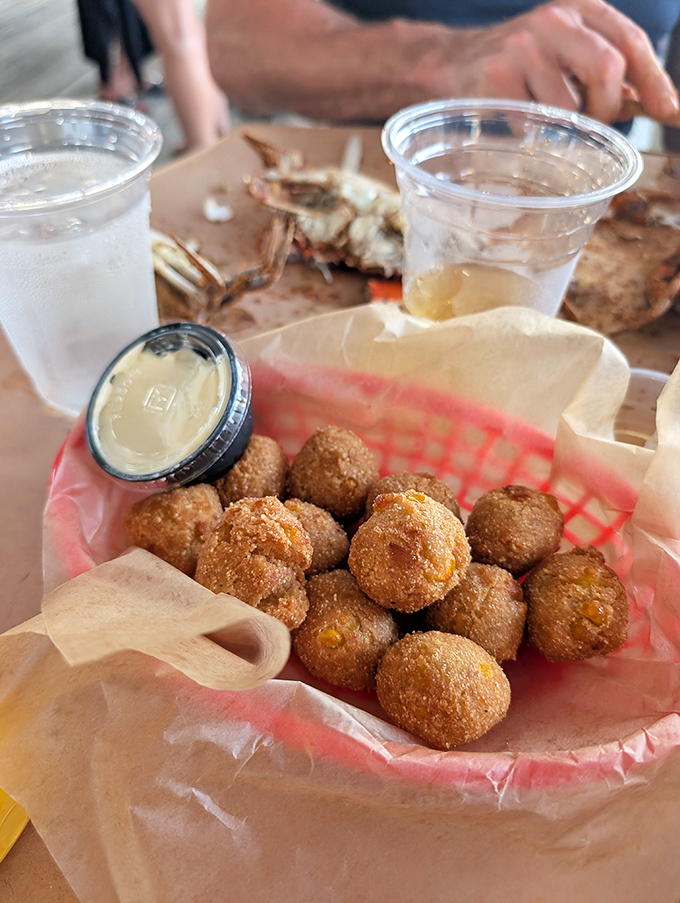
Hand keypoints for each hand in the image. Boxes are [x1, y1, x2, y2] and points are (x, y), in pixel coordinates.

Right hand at [445, 0, 677, 122]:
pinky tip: (516, 118)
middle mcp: (555, 20)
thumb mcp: (567, 55)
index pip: (630, 42)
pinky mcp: (497, 75)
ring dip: (564, 127)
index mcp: (581, 9)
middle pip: (609, 66)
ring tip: (545, 120)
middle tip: (598, 125)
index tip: (669, 111)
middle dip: (609, 108)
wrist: (451, 63)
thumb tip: (651, 104)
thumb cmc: (518, 65)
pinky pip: (533, 122)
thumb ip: (606, 76)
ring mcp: (524, 46)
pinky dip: (531, 131)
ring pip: (569, 106)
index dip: (654, 80)